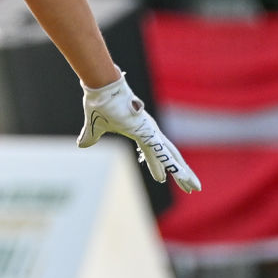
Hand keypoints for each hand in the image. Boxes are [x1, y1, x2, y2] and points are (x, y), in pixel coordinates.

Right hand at [78, 72, 200, 192]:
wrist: (103, 89)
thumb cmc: (100, 103)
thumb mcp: (94, 127)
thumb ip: (90, 137)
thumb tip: (82, 145)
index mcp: (140, 131)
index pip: (153, 153)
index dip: (158, 165)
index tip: (162, 178)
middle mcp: (151, 132)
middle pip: (169, 156)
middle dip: (180, 172)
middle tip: (192, 187)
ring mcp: (152, 133)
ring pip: (172, 157)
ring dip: (183, 173)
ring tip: (195, 188)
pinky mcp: (148, 134)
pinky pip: (163, 154)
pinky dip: (174, 167)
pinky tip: (184, 176)